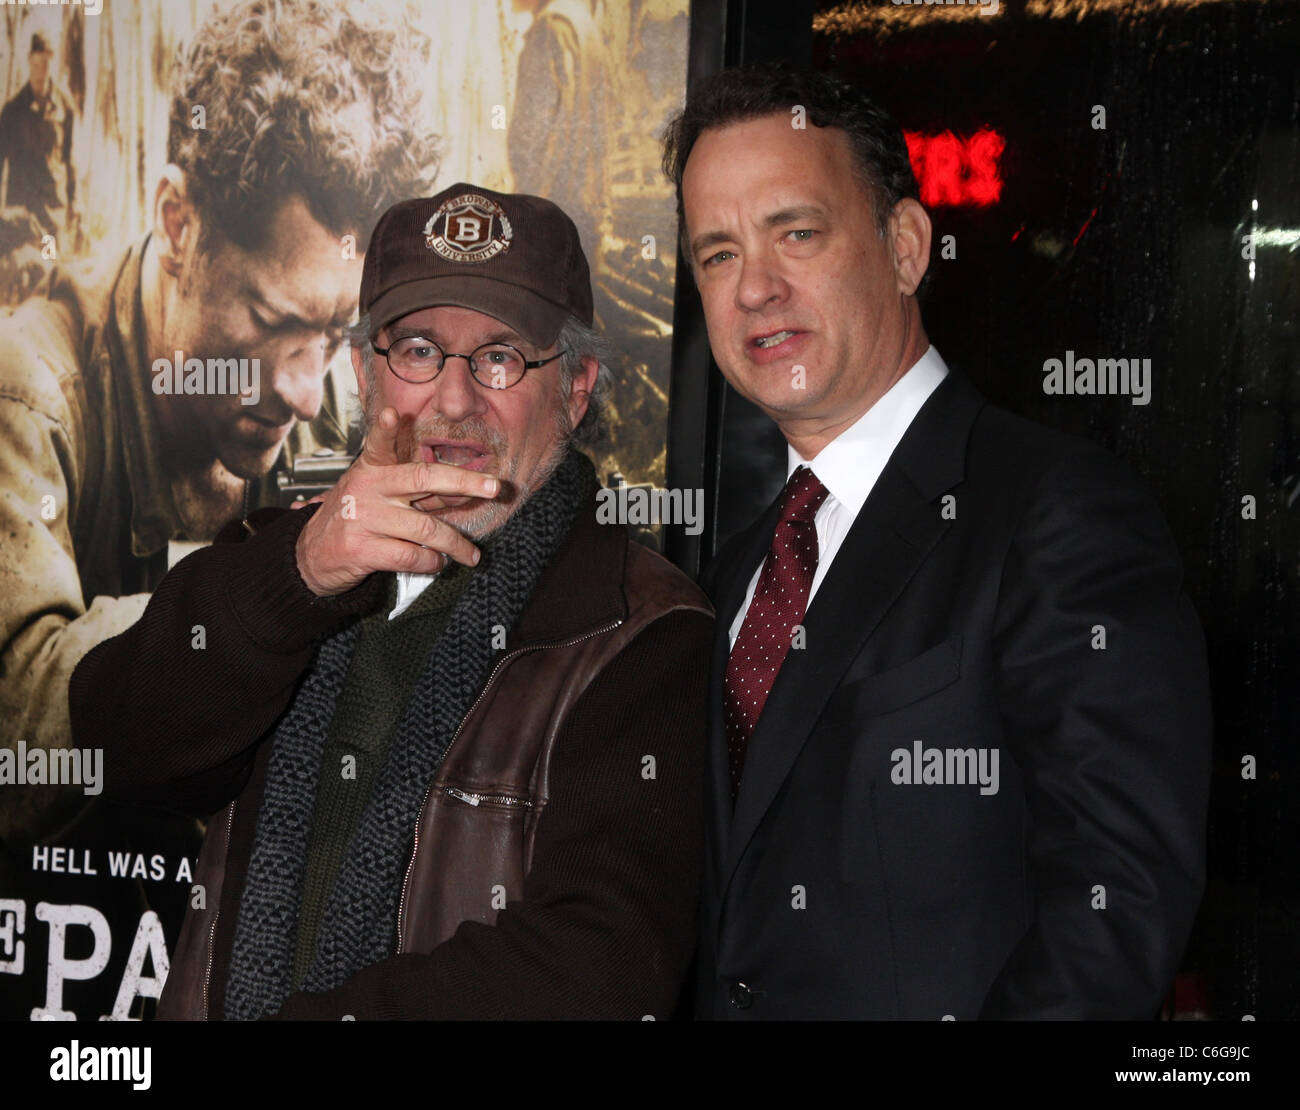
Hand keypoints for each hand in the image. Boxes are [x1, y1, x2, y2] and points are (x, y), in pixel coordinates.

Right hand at [294, 407, 498, 596]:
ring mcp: (363, 519)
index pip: (379, 445)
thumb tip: (467, 488)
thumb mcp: (379, 494)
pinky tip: (437, 563)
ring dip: (456, 545)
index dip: (385, 429)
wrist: (311, 556)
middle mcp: (367, 489)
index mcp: (371, 469)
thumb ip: (418, 489)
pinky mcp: (361, 549)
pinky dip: (431, 563)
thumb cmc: (357, 519)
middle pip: (422, 479)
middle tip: (494, 487)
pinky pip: (411, 557)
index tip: (392, 412)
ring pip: (426, 529)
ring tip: (471, 555)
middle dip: (464, 482)